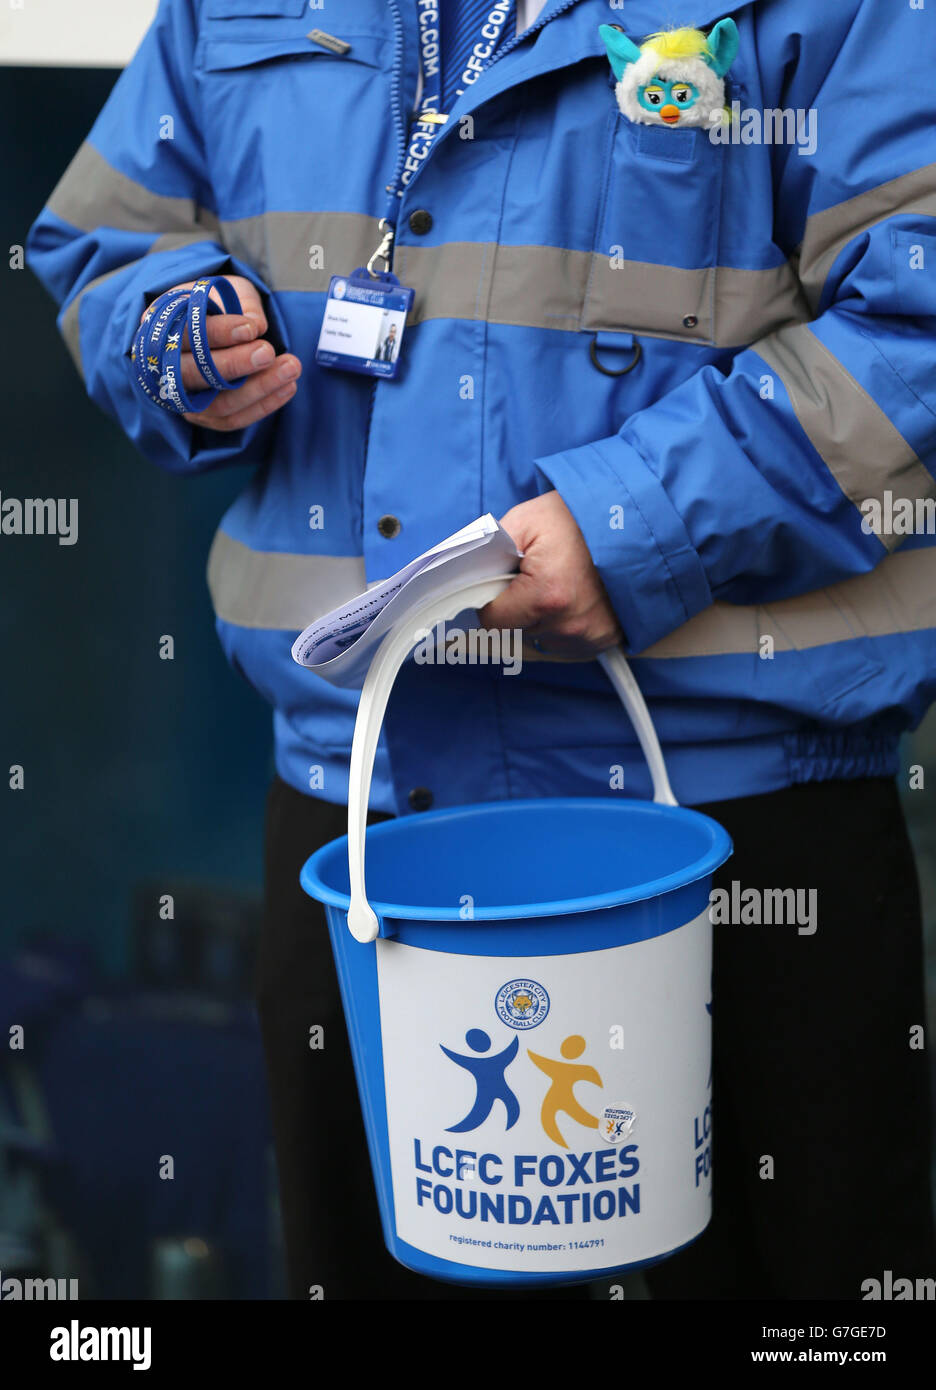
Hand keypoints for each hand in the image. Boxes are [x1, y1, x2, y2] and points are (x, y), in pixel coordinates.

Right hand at [139, 275, 300, 430]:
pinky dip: (262, 406)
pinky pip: (233, 420)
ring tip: (291, 369)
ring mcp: (182, 398)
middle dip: (234, 365)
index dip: (218, 333)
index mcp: (161, 328)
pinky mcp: (204, 417)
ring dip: (257, 390)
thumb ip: (241, 304)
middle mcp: (163, 368)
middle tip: (269, 353)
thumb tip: (257, 327)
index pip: (184, 335)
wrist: (211, 326)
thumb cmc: (217, 305)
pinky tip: (288, 388)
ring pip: (216, 404)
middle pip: (194, 374)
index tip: (251, 328)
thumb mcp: (228, 291)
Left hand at [479, 491, 622, 656]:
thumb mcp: (526, 521)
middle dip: (518, 604)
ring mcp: (589, 635)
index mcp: (545, 595)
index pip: (492, 620)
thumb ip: (489, 552)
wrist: (638, 520)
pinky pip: (567, 640)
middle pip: (517, 629)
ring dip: (543, 615)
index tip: (501, 581)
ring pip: (541, 636)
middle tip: (537, 572)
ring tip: (561, 580)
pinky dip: (566, 621)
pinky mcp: (605, 639)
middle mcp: (568, 624)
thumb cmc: (581, 517)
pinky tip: (577, 595)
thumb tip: (464, 576)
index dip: (491, 598)